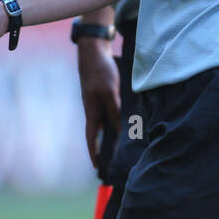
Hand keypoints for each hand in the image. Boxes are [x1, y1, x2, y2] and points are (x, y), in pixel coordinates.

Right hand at [77, 38, 120, 165]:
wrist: (94, 52)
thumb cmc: (100, 71)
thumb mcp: (109, 92)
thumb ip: (113, 110)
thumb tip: (118, 128)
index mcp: (92, 112)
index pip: (92, 138)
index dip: (94, 152)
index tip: (96, 167)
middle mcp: (94, 110)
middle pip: (99, 134)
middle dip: (105, 148)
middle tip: (113, 162)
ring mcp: (98, 103)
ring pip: (106, 124)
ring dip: (113, 135)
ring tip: (123, 148)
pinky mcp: (104, 96)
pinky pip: (111, 114)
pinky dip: (117, 122)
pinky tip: (127, 124)